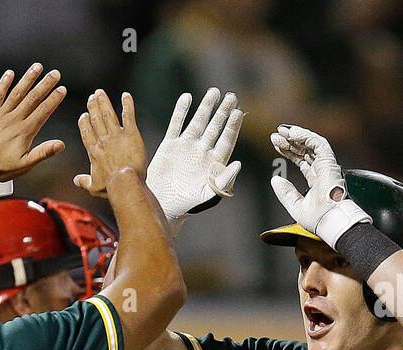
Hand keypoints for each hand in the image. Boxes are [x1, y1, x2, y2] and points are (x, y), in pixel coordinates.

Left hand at [0, 64, 65, 196]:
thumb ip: (42, 153)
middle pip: (32, 98)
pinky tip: (10, 73)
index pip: (43, 111)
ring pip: (17, 92)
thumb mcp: (24, 165)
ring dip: (28, 79)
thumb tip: (60, 145)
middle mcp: (13, 120)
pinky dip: (4, 83)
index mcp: (24, 132)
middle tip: (55, 74)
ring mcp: (0, 115)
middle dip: (45, 84)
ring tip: (37, 67)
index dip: (53, 99)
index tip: (62, 89)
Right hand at [74, 90, 147, 197]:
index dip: (84, 122)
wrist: (125, 182)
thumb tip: (76, 180)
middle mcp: (103, 140)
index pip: (86, 132)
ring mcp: (116, 135)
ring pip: (108, 114)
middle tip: (92, 97)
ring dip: (104, 102)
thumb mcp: (93, 187)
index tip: (84, 115)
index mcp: (94, 151)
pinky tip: (126, 95)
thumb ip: (84, 182)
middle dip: (93, 107)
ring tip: (100, 93)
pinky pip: (128, 115)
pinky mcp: (131, 134)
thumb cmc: (110, 187)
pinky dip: (127, 104)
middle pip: (96, 119)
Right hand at [146, 88, 242, 228]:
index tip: (239, 112)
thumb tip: (238, 163)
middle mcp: (202, 151)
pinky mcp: (169, 146)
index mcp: (214, 162)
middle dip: (223, 111)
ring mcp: (186, 147)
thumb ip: (224, 180)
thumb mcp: (209, 194)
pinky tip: (187, 97)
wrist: (163, 205)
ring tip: (214, 91)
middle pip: (215, 127)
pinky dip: (181, 111)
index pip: (227, 139)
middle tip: (231, 96)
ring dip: (206, 107)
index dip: (233, 126)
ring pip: (198, 122)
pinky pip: (176, 124)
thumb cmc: (189, 204)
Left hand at [269, 124, 371, 247]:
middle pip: (305, 150)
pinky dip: (306, 137)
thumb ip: (286, 192)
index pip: (301, 160)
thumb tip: (274, 180)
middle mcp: (322, 171)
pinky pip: (318, 144)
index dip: (289, 152)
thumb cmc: (319, 219)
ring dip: (297, 136)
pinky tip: (292, 133)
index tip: (277, 145)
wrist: (331, 223)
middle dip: (290, 142)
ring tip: (281, 131)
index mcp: (316, 180)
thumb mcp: (295, 206)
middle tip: (275, 135)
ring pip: (312, 144)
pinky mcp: (329, 163)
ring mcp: (326, 166)